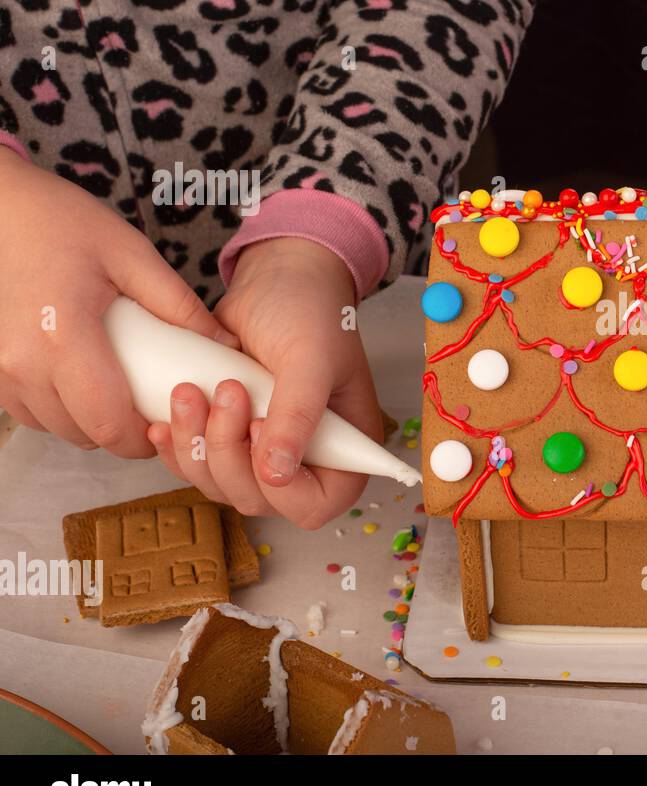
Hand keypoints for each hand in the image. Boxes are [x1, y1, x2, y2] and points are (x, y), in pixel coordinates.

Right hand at [0, 149, 235, 454]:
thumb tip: (224, 345)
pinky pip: (25, 409)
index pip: (107, 422)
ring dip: (87, 422)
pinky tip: (79, 381)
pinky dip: (55, 407)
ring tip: (118, 393)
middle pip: (82, 432)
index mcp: (64, 337)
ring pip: (52, 425)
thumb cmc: (62, 222)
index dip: (142, 439)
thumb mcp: (131, 254)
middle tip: (151, 409)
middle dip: (121, 433)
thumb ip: (178, 304)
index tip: (167, 425)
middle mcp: (21, 362)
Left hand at [148, 237, 380, 529]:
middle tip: (227, 394)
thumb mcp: (310, 360)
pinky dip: (176, 446)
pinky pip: (194, 464)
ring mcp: (261, 451)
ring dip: (196, 446)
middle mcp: (304, 461)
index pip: (313, 505)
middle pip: (256, 499)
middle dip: (228, 453)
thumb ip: (297, 416)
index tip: (259, 428)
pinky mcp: (226, 436)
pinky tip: (163, 418)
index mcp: (343, 451)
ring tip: (191, 392)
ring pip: (217, 484)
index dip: (281, 486)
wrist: (277, 280)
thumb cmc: (310, 313)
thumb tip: (276, 472)